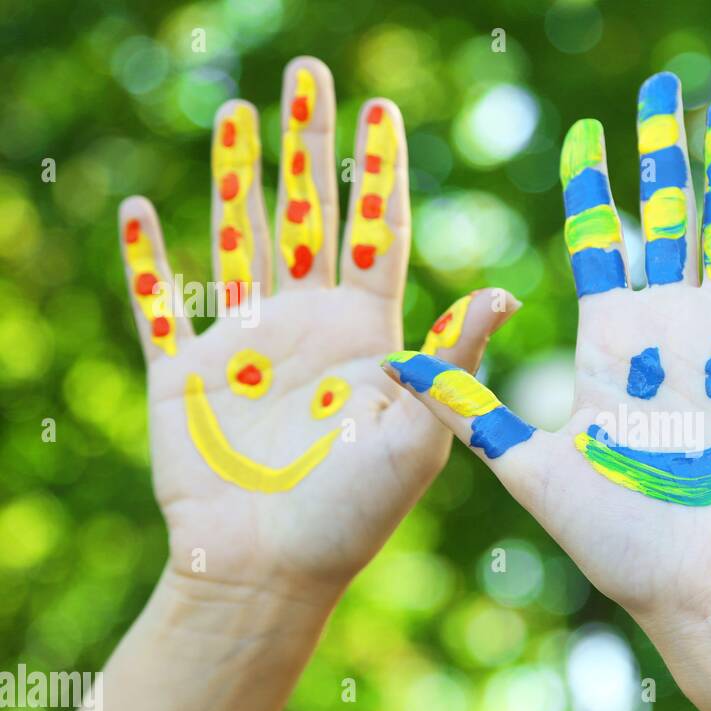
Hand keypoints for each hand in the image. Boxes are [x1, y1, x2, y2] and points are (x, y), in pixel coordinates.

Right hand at [118, 57, 516, 602]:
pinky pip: (160, 304)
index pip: (375, 233)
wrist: (275, 569)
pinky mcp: (185, 374)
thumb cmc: (357, 513)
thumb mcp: (423, 434)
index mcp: (368, 335)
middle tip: (310, 74)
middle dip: (308, 146)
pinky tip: (140, 208)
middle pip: (308, 215)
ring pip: (238, 239)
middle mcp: (309, 326)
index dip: (379, 173)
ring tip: (235, 113)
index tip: (383, 110)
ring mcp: (246, 345)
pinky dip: (148, 260)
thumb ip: (453, 360)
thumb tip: (504, 292)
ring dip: (234, 178)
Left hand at [383, 73, 710, 652]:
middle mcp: (669, 331)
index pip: (600, 242)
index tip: (584, 132)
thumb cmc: (622, 544)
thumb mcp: (534, 470)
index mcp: (609, 346)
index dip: (593, 185)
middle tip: (663, 85)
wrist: (708, 591)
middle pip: (666, 217)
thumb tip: (393, 361)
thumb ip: (472, 407)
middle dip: (664, 150)